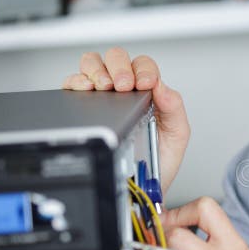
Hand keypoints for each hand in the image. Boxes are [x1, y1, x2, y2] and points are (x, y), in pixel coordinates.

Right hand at [62, 47, 189, 194]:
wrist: (137, 191)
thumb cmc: (157, 163)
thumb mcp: (176, 135)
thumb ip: (175, 108)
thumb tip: (162, 86)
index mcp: (149, 93)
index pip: (143, 65)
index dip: (143, 69)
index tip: (145, 83)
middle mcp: (124, 92)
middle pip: (115, 58)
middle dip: (119, 67)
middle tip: (123, 86)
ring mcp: (102, 98)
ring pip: (92, 64)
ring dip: (98, 70)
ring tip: (105, 87)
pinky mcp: (81, 108)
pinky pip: (72, 84)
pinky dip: (76, 81)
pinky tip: (86, 89)